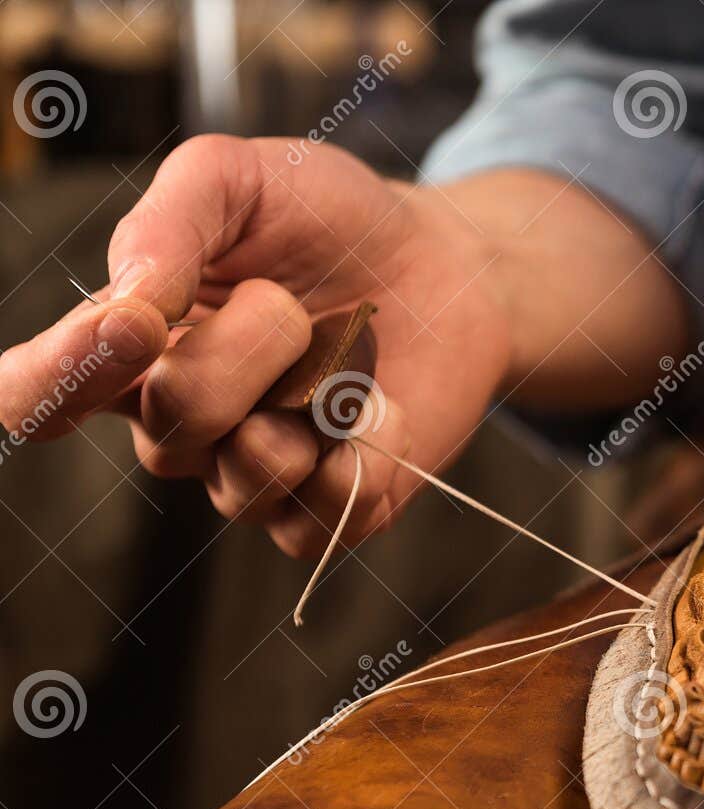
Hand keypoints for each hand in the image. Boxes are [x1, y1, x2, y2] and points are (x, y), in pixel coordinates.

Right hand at [0, 135, 510, 558]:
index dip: (56, 379)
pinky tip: (385, 407)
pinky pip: (327, 517)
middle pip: (166, 429)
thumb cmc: (329, 219)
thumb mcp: (238, 180)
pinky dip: (369, 452)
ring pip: (246, 481)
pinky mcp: (330, 509)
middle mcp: (176, 423)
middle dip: (244, 352)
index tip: (132, 327)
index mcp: (127, 344)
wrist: (447, 263)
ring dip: (310, 403)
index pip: (34, 396)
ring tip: (341, 355)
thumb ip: (166, 224)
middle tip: (291, 304)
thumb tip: (126, 303)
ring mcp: (252, 473)